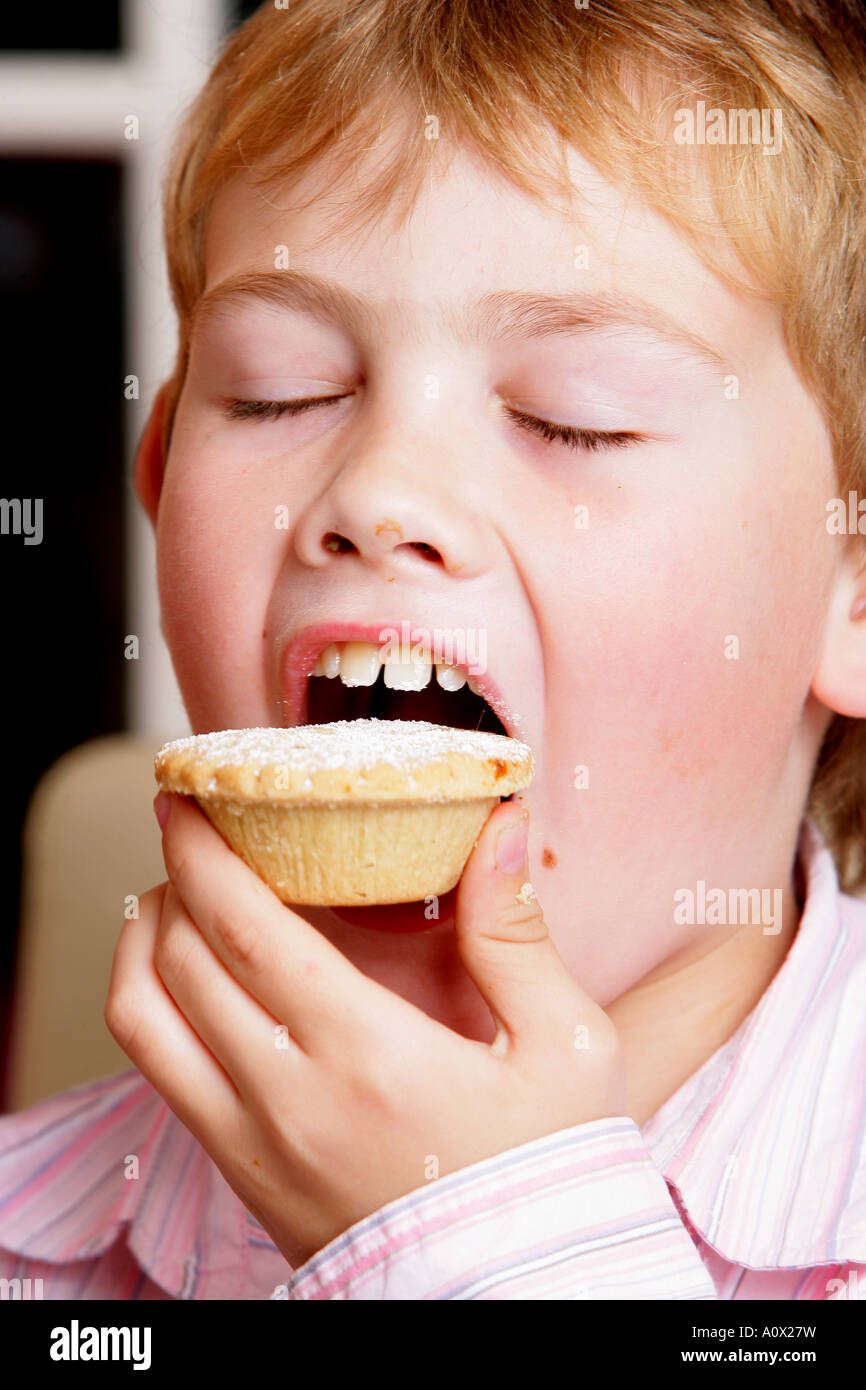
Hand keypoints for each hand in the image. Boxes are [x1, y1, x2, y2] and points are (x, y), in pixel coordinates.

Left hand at [105, 792, 626, 1269]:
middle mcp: (289, 1099)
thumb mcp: (566, 1048)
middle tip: (186, 825)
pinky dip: (149, 1008)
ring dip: (141, 941)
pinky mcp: (243, 1180)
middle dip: (170, 874)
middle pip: (179, 958)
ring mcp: (253, 1147)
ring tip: (171, 895)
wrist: (518, 1302)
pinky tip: (186, 978)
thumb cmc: (550, 1175)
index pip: (242, 928)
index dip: (200, 851)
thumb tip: (496, 828)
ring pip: (143, 1022)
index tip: (187, 797)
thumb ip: (517, 932)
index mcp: (368, 1056)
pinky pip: (160, 1078)